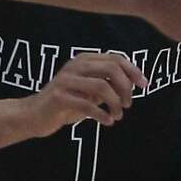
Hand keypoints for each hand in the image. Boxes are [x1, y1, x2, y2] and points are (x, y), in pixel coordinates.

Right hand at [26, 54, 148, 136]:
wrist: (35, 115)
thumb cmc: (66, 103)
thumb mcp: (89, 90)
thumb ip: (107, 84)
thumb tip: (133, 83)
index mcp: (84, 60)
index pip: (115, 58)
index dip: (133, 71)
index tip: (145, 85)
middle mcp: (75, 66)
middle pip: (111, 69)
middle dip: (126, 87)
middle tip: (128, 104)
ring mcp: (66, 80)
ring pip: (102, 87)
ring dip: (115, 103)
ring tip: (117, 115)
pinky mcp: (59, 97)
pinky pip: (87, 105)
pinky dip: (101, 115)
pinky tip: (107, 122)